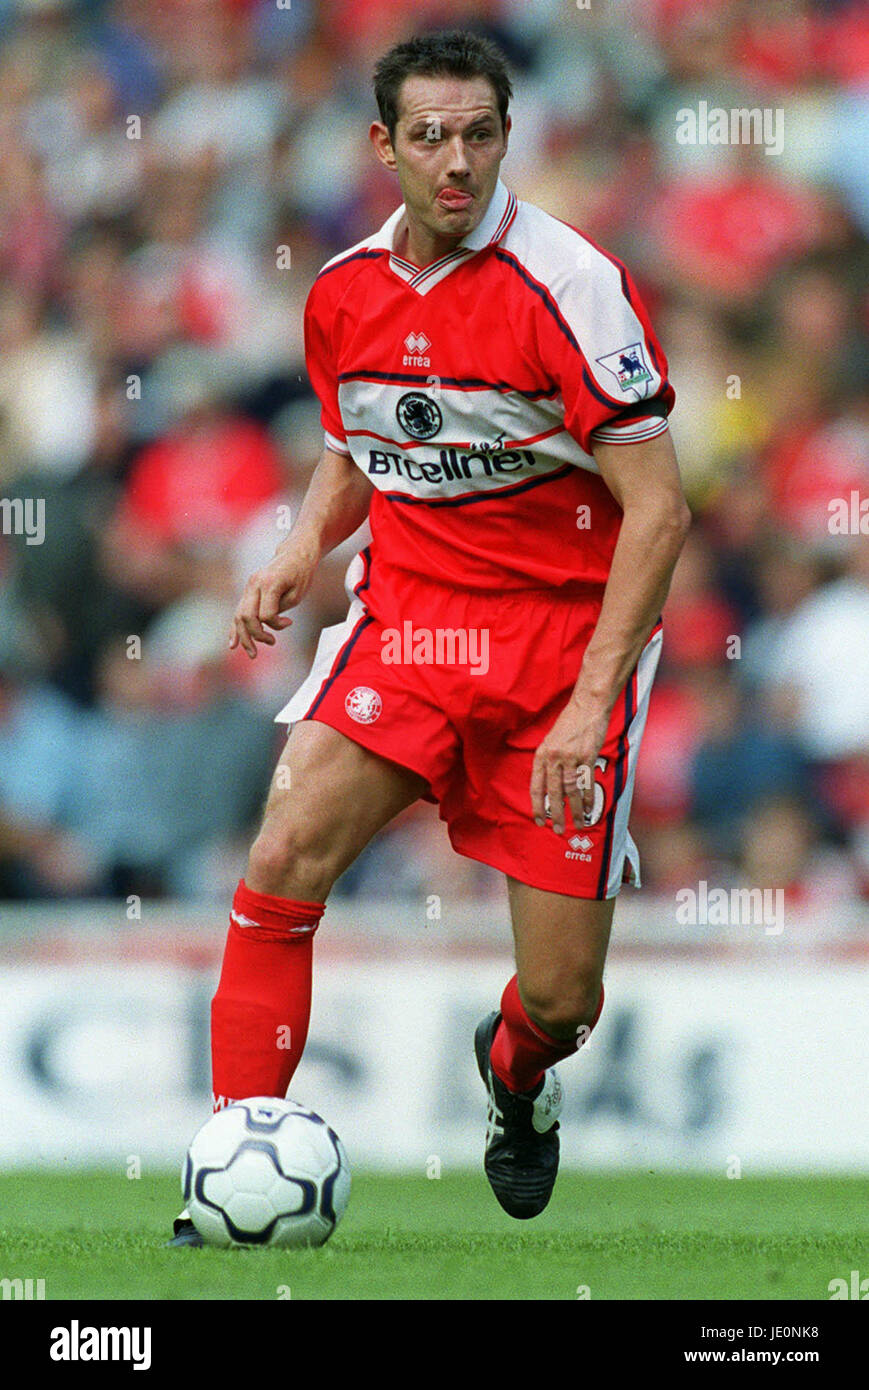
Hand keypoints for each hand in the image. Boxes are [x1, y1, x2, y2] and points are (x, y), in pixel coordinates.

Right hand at [229, 542, 317, 658]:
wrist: (295, 554)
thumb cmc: (301, 574)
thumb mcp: (297, 593)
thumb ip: (280, 610)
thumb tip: (266, 624)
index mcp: (269, 583)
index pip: (265, 614)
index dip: (277, 624)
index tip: (289, 622)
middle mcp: (254, 584)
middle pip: (246, 616)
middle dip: (256, 635)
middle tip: (271, 643)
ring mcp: (249, 587)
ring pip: (239, 616)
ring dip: (244, 637)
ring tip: (253, 654)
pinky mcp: (248, 591)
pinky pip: (238, 612)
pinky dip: (235, 629)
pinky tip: (232, 644)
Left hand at [530, 697, 610, 835]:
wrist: (587, 706)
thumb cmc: (569, 723)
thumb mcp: (551, 741)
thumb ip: (548, 762)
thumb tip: (548, 785)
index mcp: (541, 755)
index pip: (536, 787)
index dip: (537, 806)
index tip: (539, 820)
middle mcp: (554, 758)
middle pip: (554, 793)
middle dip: (556, 814)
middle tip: (557, 830)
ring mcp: (571, 758)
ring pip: (572, 791)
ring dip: (575, 811)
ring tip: (577, 825)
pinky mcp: (588, 757)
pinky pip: (587, 783)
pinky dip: (588, 798)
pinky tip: (589, 809)